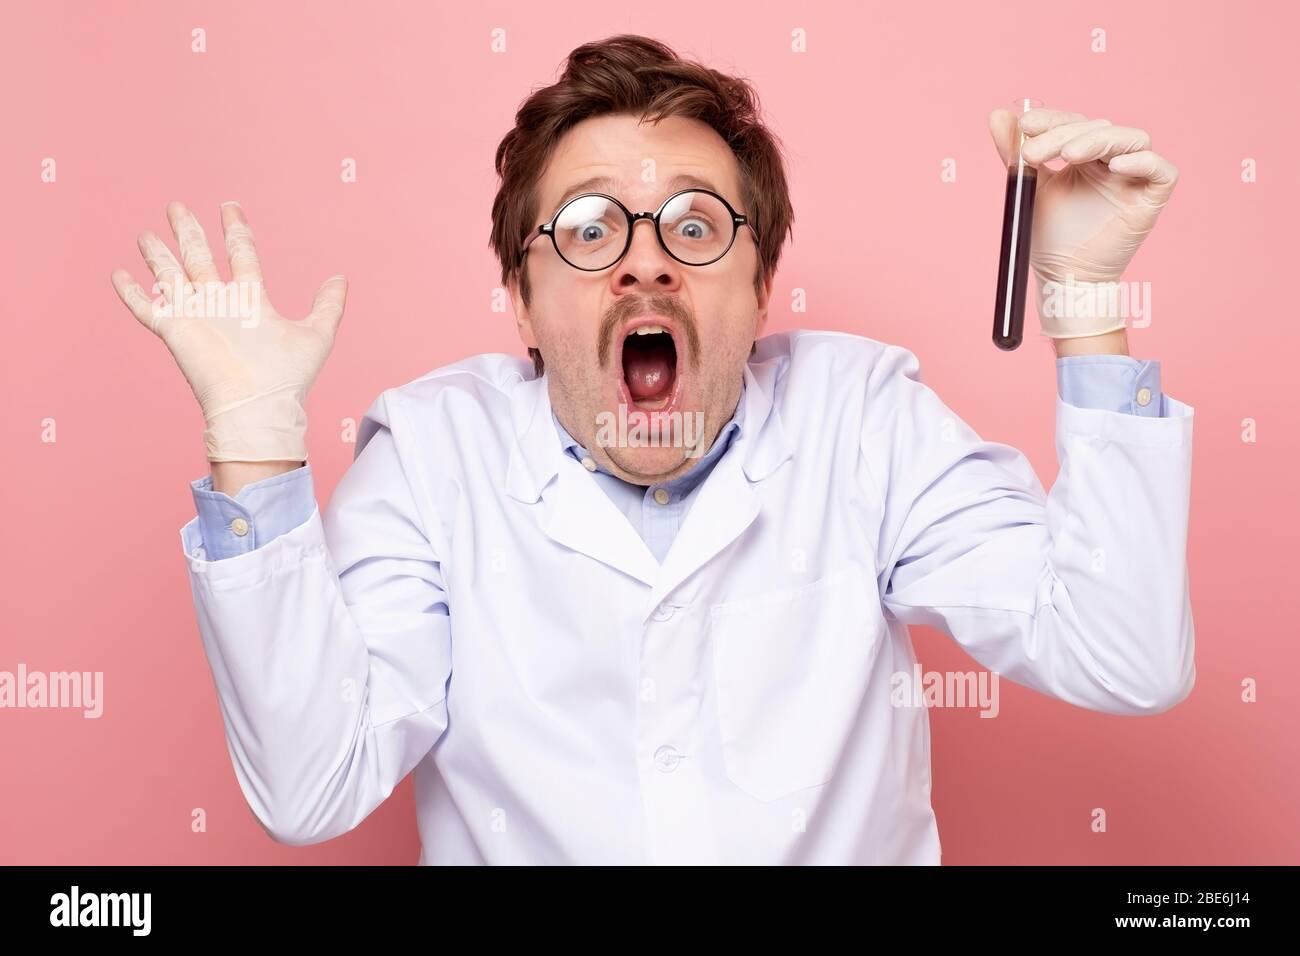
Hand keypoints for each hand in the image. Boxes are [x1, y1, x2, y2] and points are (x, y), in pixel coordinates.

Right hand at [111, 201, 346, 461]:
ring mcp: (196, 317)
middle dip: (189, 231)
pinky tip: (118, 274)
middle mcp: (221, 304)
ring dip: (158, 254)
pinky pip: (147, 309)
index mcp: (251, 300)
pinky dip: (132, 293)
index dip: (236, 230)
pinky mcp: (174, 332)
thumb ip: (329, 305)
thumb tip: (342, 277)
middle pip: (199, 257)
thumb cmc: (287, 378)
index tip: (230, 207)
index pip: (241, 255)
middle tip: (177, 206)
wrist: (258, 407)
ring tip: (146, 233)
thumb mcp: (317, 334)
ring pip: (171, 276)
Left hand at [988, 107, 1178, 337]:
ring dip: (1098, 140)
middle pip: (1098, 128)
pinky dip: (1141, 162)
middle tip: (1033, 154)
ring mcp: (1135, 175)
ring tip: (1068, 155)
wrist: (1064, 275)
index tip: (1025, 126)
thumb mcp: (1028, 186)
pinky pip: (1160, 169)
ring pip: (1130, 140)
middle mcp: (1112, 158)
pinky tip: (1114, 167)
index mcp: (1085, 153)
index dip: (1052, 120)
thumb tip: (997, 114)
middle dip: (1064, 136)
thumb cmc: (1049, 235)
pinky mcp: (1154, 195)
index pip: (1073, 123)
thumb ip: (1014, 153)